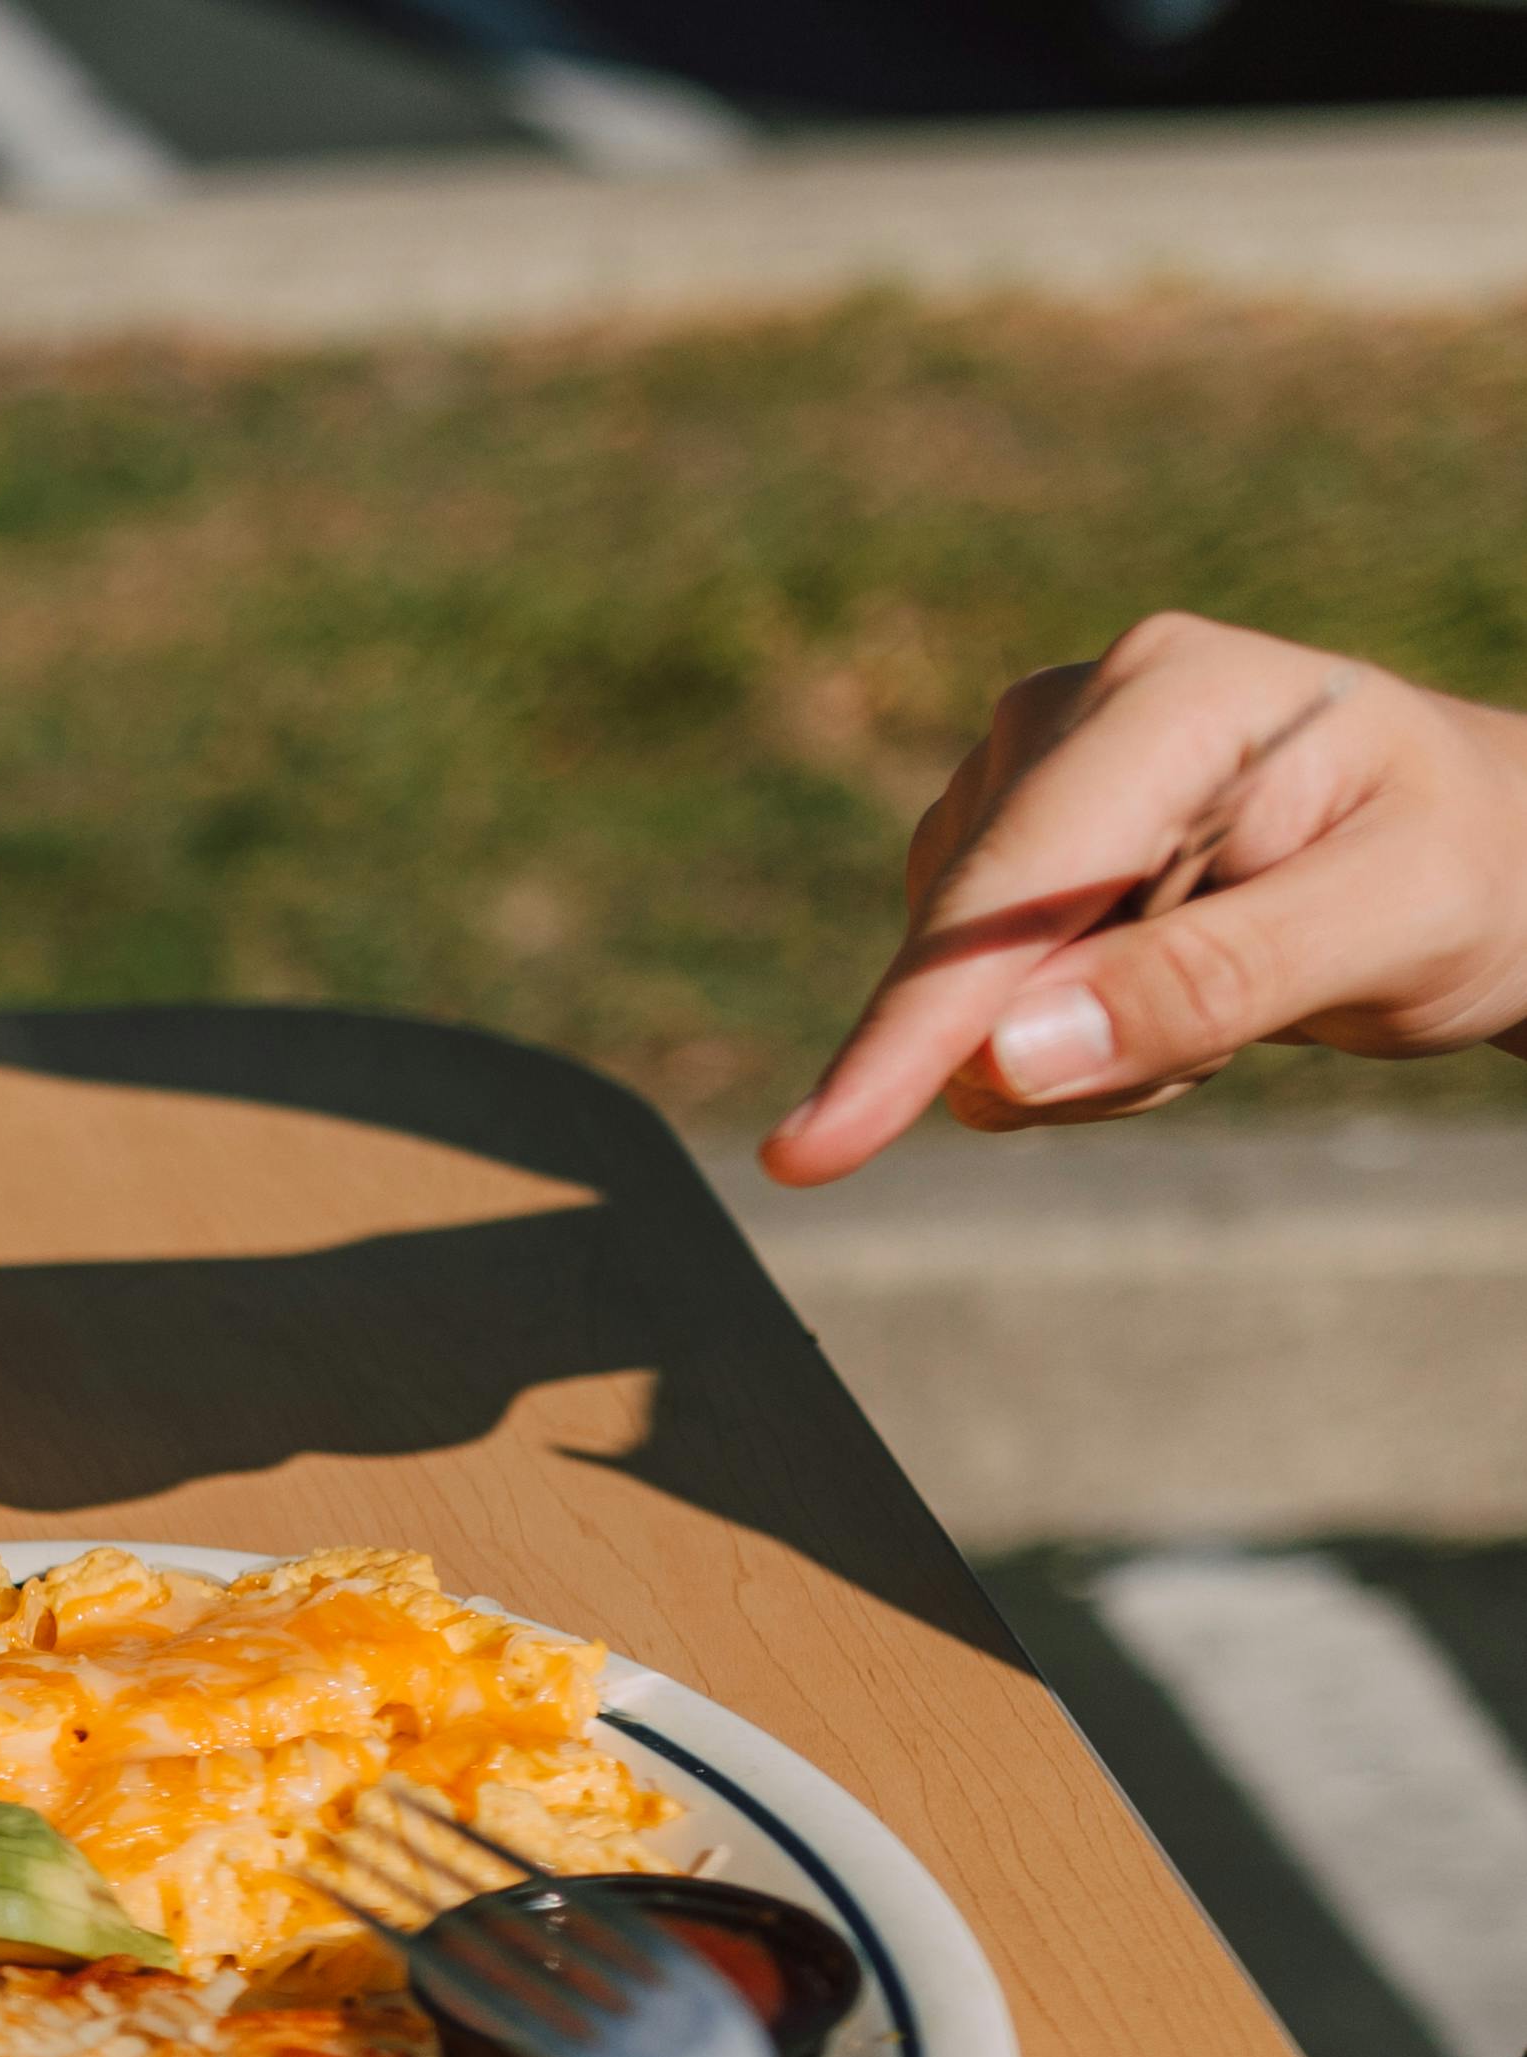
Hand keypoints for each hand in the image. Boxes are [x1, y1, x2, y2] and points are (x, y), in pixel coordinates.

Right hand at [761, 614, 1526, 1183]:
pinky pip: (977, 997)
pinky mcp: (1006, 838)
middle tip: (1241, 1037)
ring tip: (1231, 994)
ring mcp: (1025, 772)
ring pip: (966, 990)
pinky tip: (1171, 987)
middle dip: (1077, 1041)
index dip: (912, 1031)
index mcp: (1171, 692)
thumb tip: (1000, 1060)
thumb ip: (1210, 983)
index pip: (1006, 891)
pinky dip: (1071, 1034)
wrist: (1497, 853)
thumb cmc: (1477, 873)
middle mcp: (1068, 710)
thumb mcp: (1397, 930)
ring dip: (1085, 1045)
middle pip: (971, 949)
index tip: (812, 1151)